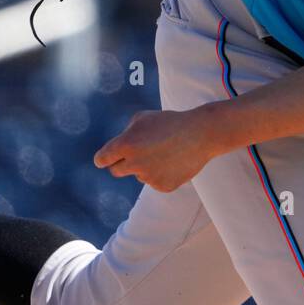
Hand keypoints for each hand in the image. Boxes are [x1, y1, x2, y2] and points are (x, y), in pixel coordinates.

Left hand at [93, 108, 227, 192]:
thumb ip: (127, 133)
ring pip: (139, 174)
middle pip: (116, 171)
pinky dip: (161, 173)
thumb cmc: (170, 122)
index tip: (104, 161)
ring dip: (146, 166)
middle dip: (121, 164)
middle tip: (134, 156)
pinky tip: (173, 161)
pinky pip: (155, 181)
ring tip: (165, 152)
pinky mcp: (162, 186)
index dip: (103, 159)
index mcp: (126, 144)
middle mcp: (134, 163)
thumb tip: (119, 148)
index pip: (103, 159)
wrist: (200, 134)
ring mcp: (148, 177)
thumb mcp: (143, 118)